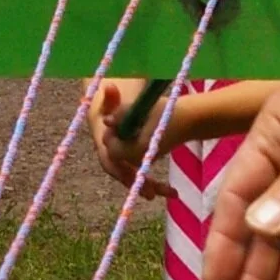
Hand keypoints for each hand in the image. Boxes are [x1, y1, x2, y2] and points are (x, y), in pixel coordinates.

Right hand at [88, 80, 168, 196]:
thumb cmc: (111, 106)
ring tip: (171, 193)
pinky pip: (145, 177)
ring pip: (136, 179)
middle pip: (125, 175)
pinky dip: (158, 185)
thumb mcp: (111, 101)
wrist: (112, 112)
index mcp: (104, 145)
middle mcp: (113, 158)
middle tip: (152, 193)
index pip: (110, 160)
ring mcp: (124, 163)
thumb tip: (110, 86)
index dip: (121, 170)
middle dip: (139, 184)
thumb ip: (111, 97)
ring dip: (152, 187)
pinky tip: (174, 192)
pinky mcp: (134, 165)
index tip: (133, 177)